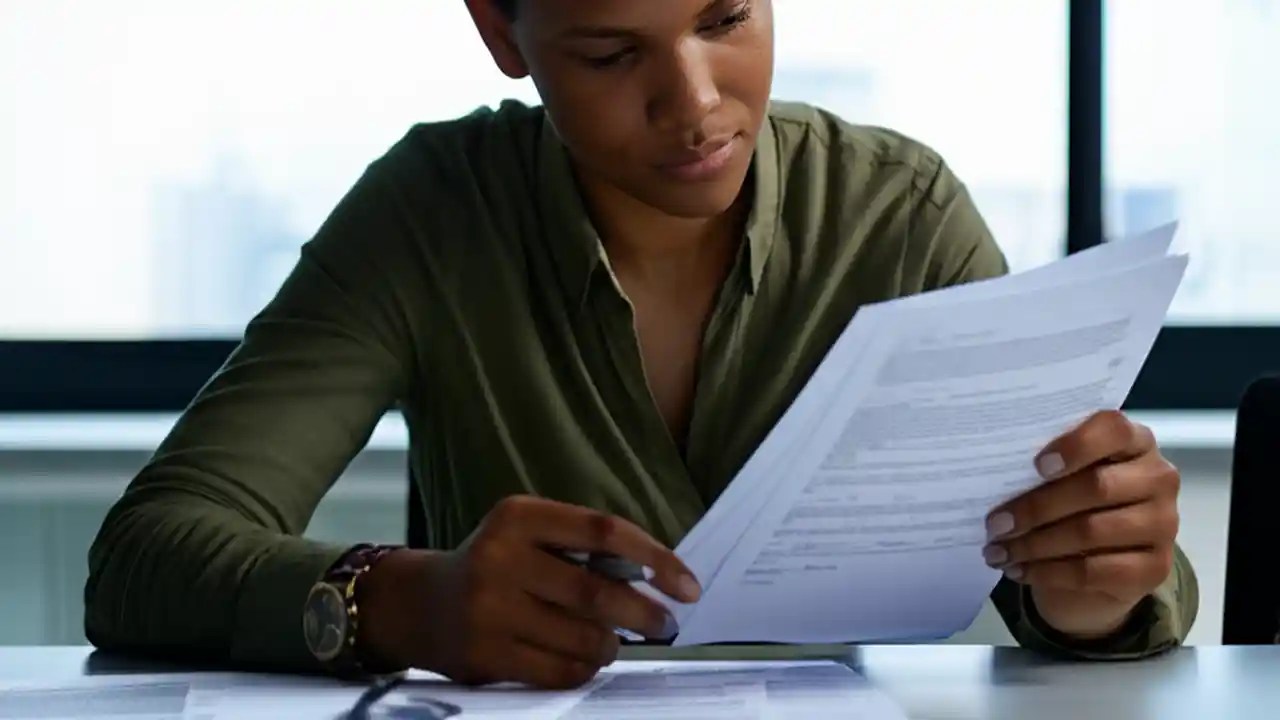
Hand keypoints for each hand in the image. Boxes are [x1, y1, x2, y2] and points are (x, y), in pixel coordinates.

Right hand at [357, 495, 700, 688]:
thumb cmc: (497, 565)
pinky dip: (585, 668)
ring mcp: (488, 608)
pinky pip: (560, 670)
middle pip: (597, 592)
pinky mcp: (484, 653)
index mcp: (519, 515)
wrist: (420, 604)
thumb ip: (583, 547)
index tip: (688, 585)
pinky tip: (584, 660)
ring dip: (612, 645)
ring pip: (582, 637)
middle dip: (645, 613)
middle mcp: (500, 556)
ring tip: (613, 642)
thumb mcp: (528, 534)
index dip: (654, 559)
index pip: (604, 531)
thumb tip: (658, 578)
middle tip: (667, 624)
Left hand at [983, 410, 1179, 638]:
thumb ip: (1045, 465)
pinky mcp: (1155, 568)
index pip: (1115, 429)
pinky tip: (1019, 570)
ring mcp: (1162, 524)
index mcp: (1135, 441)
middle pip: (1096, 487)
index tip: (1037, 465)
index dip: (1076, 445)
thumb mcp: (1062, 475)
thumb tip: (995, 472)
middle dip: (1036, 507)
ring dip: (1034, 544)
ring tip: (997, 551)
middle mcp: (1158, 478)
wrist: (1098, 562)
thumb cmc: (1071, 501)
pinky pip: (1094, 571)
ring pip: (1090, 532)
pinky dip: (1048, 572)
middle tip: (995, 523)